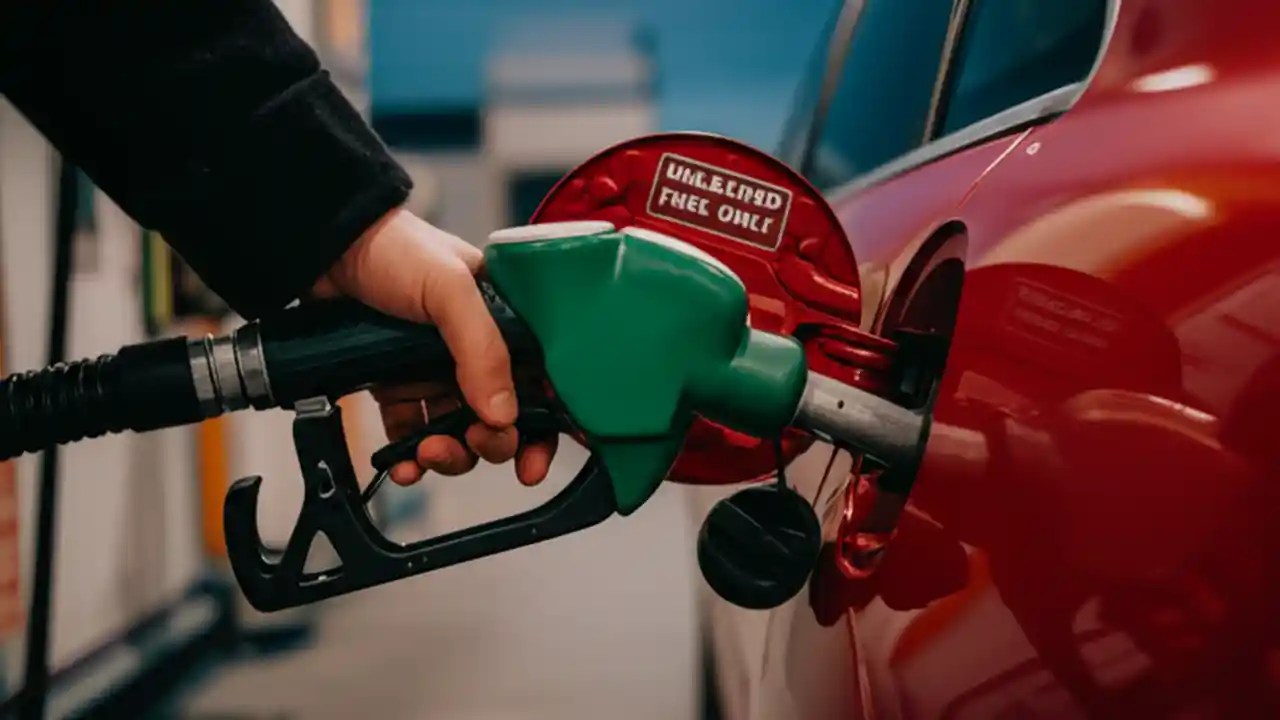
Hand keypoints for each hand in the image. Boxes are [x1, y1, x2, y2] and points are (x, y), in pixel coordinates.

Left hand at [311, 207, 555, 486]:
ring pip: (458, 434)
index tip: (532, 465)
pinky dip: (410, 456)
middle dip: (491, 444)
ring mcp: (436, 372)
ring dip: (450, 455)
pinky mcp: (398, 386)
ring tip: (427, 453)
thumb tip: (504, 416)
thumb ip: (482, 349)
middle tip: (475, 443)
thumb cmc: (396, 249)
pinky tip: (403, 465)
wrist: (324, 246)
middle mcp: (477, 352)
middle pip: (501, 420)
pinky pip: (412, 433)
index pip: (541, 384)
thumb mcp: (450, 288)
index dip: (543, 428)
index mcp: (506, 324)